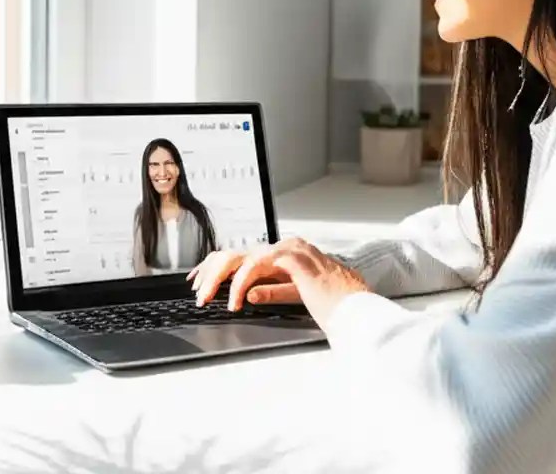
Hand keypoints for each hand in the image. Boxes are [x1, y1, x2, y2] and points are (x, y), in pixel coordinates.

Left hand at [186, 237, 370, 325]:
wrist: (357, 308)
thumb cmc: (335, 304)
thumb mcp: (294, 297)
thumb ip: (270, 292)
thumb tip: (248, 295)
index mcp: (285, 254)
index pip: (242, 255)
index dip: (216, 268)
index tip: (199, 282)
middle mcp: (285, 247)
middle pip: (235, 253)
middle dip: (210, 273)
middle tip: (198, 293)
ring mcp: (289, 250)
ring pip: (240, 257)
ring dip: (218, 279)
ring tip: (208, 297)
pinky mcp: (292, 259)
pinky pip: (255, 267)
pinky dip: (240, 284)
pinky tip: (236, 300)